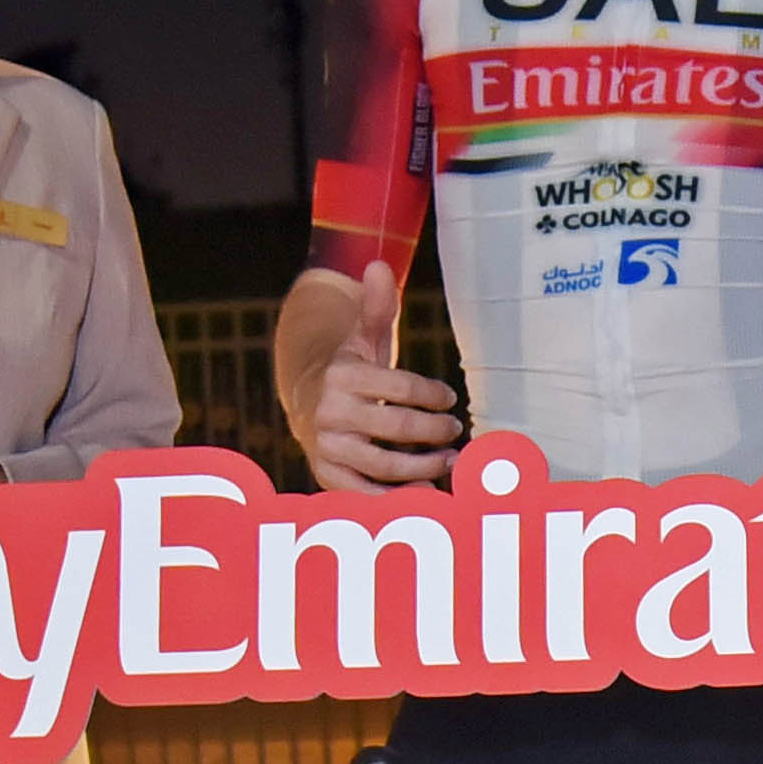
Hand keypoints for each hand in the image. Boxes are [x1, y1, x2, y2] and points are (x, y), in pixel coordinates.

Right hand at [295, 260, 461, 487]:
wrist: (308, 399)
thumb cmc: (349, 367)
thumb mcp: (362, 335)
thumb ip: (377, 307)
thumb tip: (380, 265)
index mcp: (343, 375)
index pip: (400, 387)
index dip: (432, 395)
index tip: (450, 400)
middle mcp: (331, 412)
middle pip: (396, 426)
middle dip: (434, 431)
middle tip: (455, 432)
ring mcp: (327, 446)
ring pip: (383, 463)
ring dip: (423, 467)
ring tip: (449, 462)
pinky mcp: (326, 474)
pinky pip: (363, 493)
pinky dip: (395, 498)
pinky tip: (426, 493)